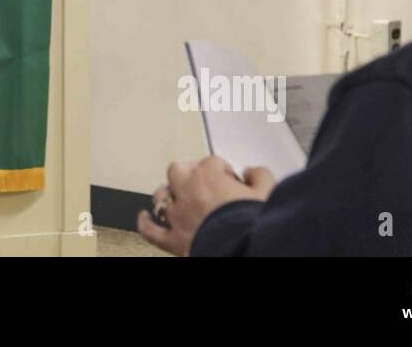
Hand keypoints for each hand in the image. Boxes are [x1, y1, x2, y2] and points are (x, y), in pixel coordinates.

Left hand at [136, 156, 275, 255]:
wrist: (243, 249)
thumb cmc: (253, 222)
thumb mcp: (268, 192)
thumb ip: (260, 175)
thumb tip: (252, 171)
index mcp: (208, 177)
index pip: (212, 162)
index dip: (223, 170)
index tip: (231, 180)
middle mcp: (188, 192)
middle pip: (178, 170)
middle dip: (188, 172)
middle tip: (202, 180)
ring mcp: (178, 216)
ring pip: (161, 197)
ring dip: (167, 194)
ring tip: (176, 195)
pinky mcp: (174, 240)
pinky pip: (151, 231)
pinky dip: (146, 223)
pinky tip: (143, 217)